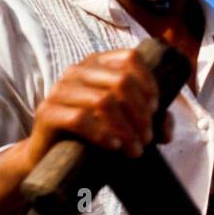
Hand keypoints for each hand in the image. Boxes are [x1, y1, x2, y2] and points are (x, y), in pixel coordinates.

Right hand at [24, 47, 167, 162]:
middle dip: (140, 114)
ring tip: (134, 150)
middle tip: (146, 139)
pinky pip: (79, 118)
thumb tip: (167, 130)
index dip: (148, 83)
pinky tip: (113, 146)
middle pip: (121, 82)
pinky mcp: (47, 112)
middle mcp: (77, 70)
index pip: (130, 58)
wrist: (49, 156)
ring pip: (103, 101)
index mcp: (96, 63)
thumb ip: (148, 119)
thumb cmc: (91, 134)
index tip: (156, 110)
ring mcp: (59, 90)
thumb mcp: (123, 122)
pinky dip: (102, 134)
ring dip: (126, 129)